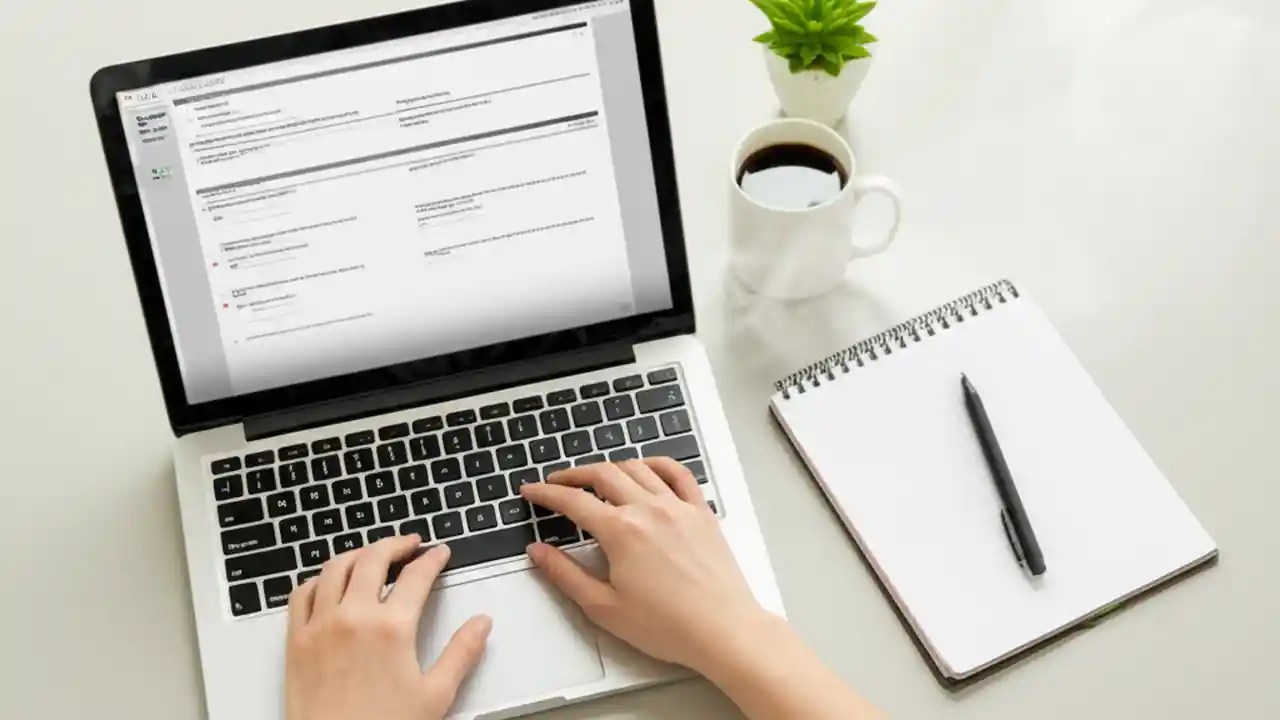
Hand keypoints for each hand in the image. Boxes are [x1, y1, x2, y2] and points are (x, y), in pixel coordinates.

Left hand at [285, 536, 491, 719]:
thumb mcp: (435, 695)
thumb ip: (462, 653)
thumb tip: (482, 623)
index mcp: (392, 628)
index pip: (416, 576)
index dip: (432, 559)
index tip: (439, 554)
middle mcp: (353, 617)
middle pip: (373, 558)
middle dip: (396, 544)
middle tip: (410, 545)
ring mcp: (320, 625)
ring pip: (335, 567)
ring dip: (357, 554)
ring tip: (372, 555)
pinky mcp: (295, 640)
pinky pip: (302, 594)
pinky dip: (318, 580)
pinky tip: (329, 583)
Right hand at [519, 458, 765, 673]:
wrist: (723, 630)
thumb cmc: (667, 626)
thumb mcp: (604, 608)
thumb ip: (565, 575)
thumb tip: (538, 552)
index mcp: (621, 531)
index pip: (573, 500)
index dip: (546, 493)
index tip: (531, 490)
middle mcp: (648, 509)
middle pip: (603, 474)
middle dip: (574, 474)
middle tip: (557, 482)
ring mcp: (678, 506)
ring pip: (637, 468)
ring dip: (610, 467)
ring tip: (595, 477)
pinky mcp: (701, 512)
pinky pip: (678, 473)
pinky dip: (656, 464)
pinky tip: (646, 468)